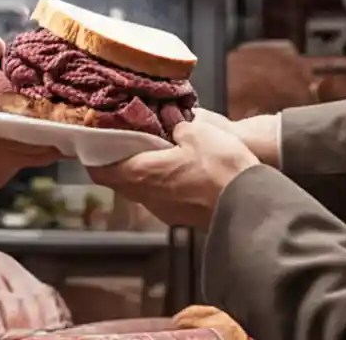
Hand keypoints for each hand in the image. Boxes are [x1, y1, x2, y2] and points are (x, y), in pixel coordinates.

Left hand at [88, 119, 259, 227]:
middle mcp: (148, 198)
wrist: (252, 202)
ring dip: (142, 172)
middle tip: (124, 141)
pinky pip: (163, 197)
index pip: (100, 170)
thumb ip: (177, 128)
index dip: (94, 155)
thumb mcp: (196, 132)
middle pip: (120, 181)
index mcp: (141, 175)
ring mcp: (166, 211)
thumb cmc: (221, 167)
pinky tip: (177, 168)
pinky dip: (162, 182)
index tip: (94, 142)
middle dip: (119, 161)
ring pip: (143, 190)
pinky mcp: (184, 217)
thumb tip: (175, 131)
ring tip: (152, 151)